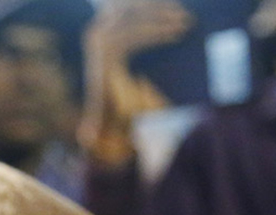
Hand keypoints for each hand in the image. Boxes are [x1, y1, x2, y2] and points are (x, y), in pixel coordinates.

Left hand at [79, 0, 191, 164]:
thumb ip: (96, 119)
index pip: (131, 37)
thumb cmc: (107, 89)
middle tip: (188, 22)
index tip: (179, 34)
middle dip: (162, 18)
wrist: (97, 66)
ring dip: (160, 8)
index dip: (157, 33)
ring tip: (184, 14)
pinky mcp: (109, 10)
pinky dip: (154, 5)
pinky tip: (173, 7)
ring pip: (135, 7)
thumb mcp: (102, 102)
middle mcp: (98, 31)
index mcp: (101, 52)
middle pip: (134, 17)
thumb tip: (87, 140)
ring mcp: (102, 18)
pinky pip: (134, 3)